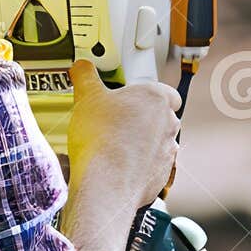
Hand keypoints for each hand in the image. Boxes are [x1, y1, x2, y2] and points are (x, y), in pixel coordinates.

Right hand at [66, 60, 180, 210]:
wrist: (106, 183)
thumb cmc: (101, 139)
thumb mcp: (86, 97)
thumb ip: (85, 76)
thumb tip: (81, 67)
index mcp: (156, 98)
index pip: (165, 91)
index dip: (147, 96)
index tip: (130, 100)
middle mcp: (168, 123)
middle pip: (161, 116)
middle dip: (142, 119)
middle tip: (118, 122)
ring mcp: (168, 150)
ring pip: (158, 142)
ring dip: (142, 143)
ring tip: (115, 146)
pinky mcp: (162, 174)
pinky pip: (152, 165)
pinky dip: (139, 165)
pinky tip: (118, 165)